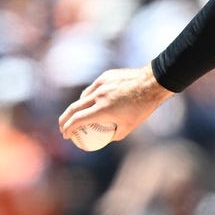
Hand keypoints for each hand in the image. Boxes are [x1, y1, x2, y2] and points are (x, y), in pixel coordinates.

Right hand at [58, 66, 173, 146]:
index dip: (68, 128)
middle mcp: (98, 96)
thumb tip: (107, 138)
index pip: (78, 120)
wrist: (152, 83)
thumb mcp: (130, 126)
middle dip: (64, 119)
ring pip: (83, 97)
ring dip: (77, 107)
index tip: (66, 135)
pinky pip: (93, 88)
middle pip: (74, 108)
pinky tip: (93, 101)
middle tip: (63, 126)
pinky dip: (90, 96)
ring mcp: (101, 84)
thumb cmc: (143, 107)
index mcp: (103, 110)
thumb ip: (116, 134)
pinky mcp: (105, 76)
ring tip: (79, 115)